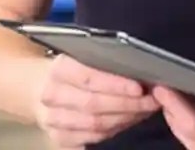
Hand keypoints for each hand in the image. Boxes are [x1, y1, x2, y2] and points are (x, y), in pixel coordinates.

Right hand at [33, 54, 161, 147]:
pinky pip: (92, 138)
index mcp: (59, 68)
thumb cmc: (75, 69)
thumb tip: (142, 70)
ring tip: (144, 110)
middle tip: (151, 101)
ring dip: (125, 118)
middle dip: (127, 104)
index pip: (89, 78)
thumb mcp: (85, 57)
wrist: (43, 86)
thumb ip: (108, 62)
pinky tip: (128, 121)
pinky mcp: (58, 137)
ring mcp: (53, 118)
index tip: (140, 88)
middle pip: (94, 104)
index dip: (116, 85)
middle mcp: (51, 94)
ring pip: (95, 124)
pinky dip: (114, 131)